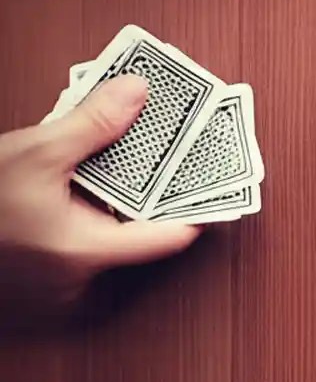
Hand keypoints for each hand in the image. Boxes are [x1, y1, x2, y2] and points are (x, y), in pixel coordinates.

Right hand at [0, 76, 198, 312]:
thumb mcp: (32, 153)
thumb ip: (92, 124)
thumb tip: (137, 92)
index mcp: (88, 252)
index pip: (174, 236)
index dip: (200, 204)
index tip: (218, 176)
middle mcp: (80, 281)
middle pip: (142, 232)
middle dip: (151, 190)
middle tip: (169, 151)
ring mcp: (59, 289)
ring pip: (110, 237)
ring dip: (116, 201)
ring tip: (120, 159)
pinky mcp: (40, 285)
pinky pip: (81, 245)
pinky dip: (87, 215)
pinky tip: (79, 183)